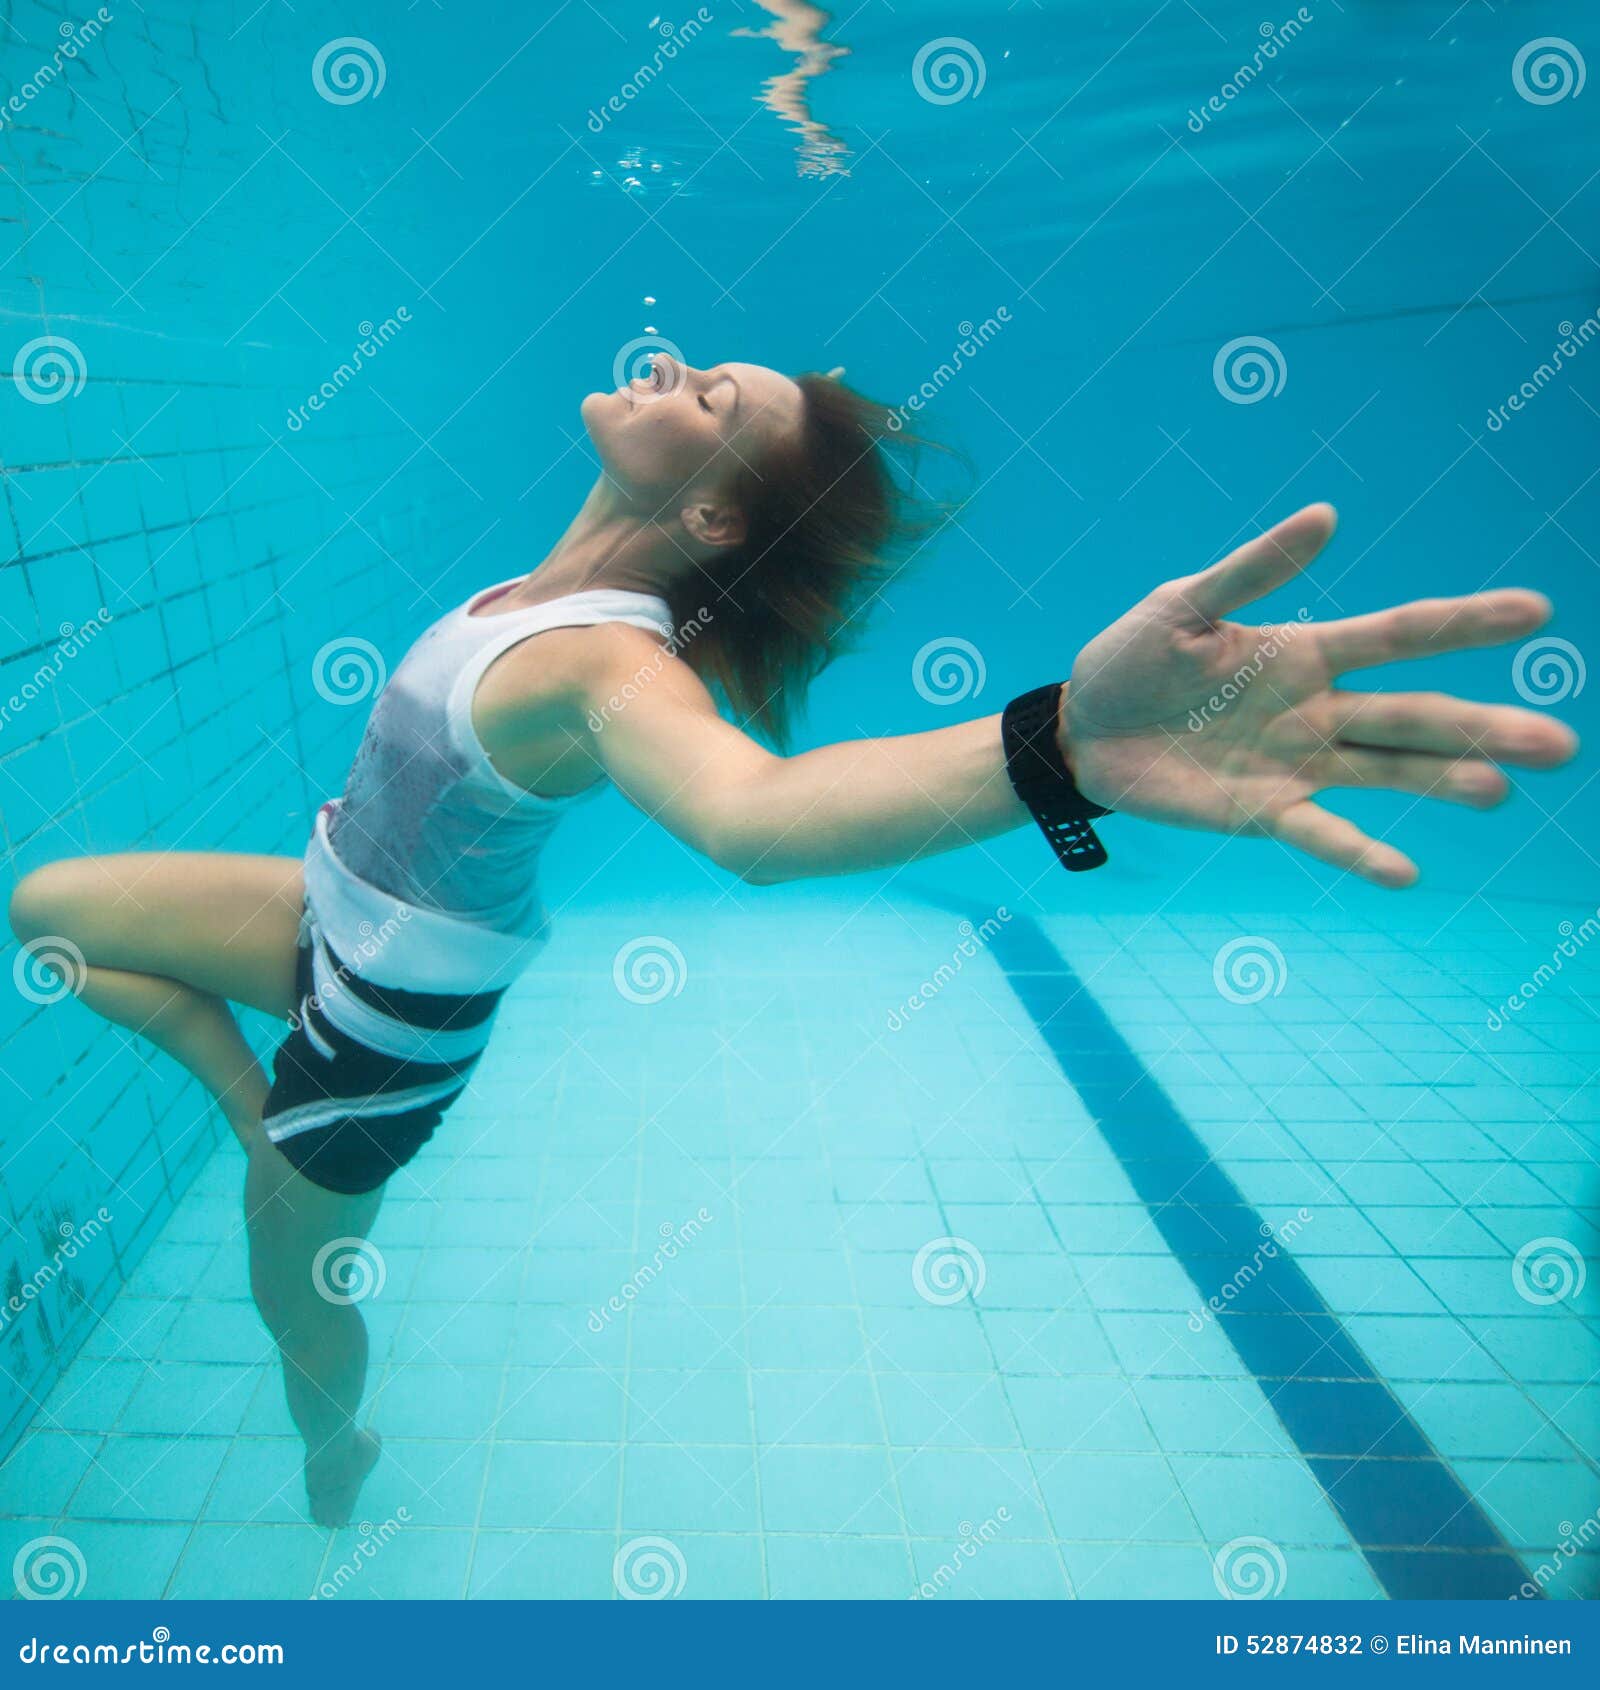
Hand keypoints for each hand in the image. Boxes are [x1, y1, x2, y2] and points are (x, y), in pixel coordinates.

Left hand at [1062, 504, 1577, 886]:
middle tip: (1558, 742)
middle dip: (1482, 726)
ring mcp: (1296, 764)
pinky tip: (1404, 873)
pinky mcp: (1262, 811)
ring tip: (1497, 790)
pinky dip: (1358, 852)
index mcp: (1303, 651)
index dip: (1463, 624)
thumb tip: (1327, 515)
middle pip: (1413, 715)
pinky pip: (1319, 834)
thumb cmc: (1134, 658)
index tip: (1535, 612)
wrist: (1081, 729)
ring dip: (1443, 782)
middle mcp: (1317, 709)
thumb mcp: (1182, 606)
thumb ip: (1251, 571)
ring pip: (1386, 774)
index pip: (1398, 635)